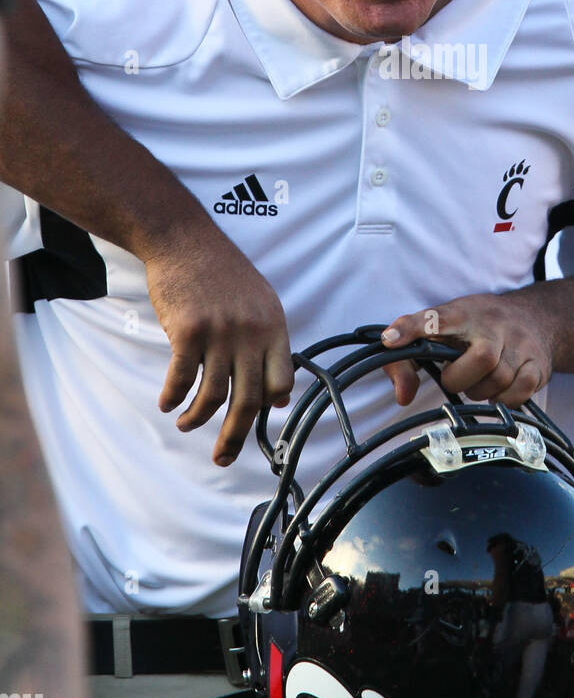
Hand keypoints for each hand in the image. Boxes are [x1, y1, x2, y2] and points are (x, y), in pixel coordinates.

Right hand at [144, 228, 293, 465]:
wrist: (184, 240)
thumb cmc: (221, 273)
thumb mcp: (260, 300)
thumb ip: (269, 344)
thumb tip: (278, 398)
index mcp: (274, 325)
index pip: (282, 381)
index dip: (268, 406)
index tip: (255, 421)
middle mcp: (252, 332)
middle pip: (248, 399)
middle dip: (234, 436)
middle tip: (222, 458)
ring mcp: (220, 331)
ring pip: (213, 395)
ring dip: (197, 418)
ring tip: (186, 424)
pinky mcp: (188, 331)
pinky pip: (181, 378)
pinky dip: (173, 398)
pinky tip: (167, 404)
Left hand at [381, 290, 555, 406]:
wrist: (537, 317)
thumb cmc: (477, 327)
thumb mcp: (444, 328)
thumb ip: (410, 359)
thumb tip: (403, 396)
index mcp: (463, 312)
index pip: (435, 318)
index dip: (412, 329)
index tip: (391, 341)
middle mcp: (495, 325)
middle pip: (482, 359)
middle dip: (460, 379)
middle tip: (453, 377)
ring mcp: (521, 344)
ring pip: (500, 379)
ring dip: (480, 391)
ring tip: (475, 381)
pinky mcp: (539, 364)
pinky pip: (520, 391)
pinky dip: (504, 399)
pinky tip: (496, 390)